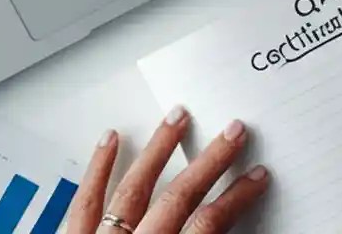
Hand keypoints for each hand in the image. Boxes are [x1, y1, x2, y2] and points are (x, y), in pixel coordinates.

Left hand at [67, 106, 269, 232]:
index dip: (236, 198)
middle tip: (233, 133)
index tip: (256, 177)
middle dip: (209, 162)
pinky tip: (111, 139)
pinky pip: (85, 200)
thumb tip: (231, 225)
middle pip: (177, 197)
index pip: (208, 224)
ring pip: (133, 187)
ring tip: (177, 119)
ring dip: (158, 149)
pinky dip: (98, 167)